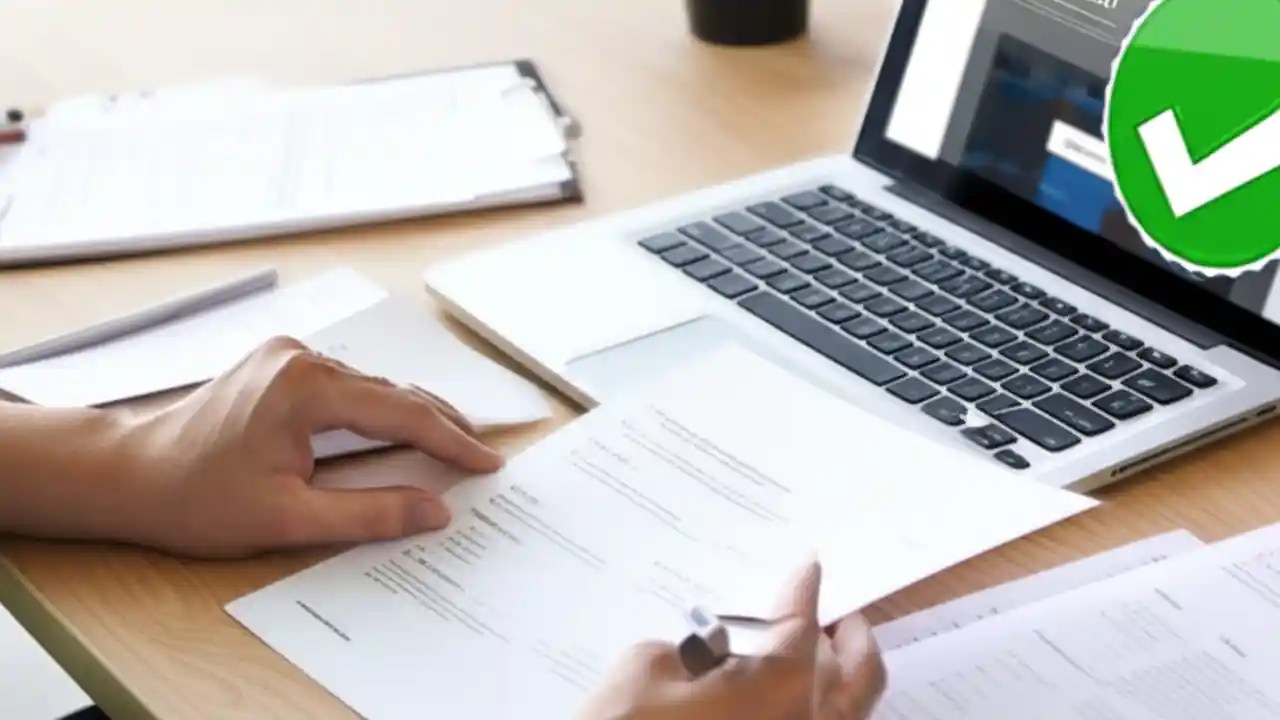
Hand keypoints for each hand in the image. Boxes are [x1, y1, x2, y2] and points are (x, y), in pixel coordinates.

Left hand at [115, 336, 503, 557]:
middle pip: (393, 393)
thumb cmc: (195, 498)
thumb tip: (435, 510)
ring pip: (372, 386)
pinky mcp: (278, 364)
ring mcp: (288, 356)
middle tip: (481, 453)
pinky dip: (378, 408)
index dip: (452, 441)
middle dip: (440, 424)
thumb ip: (370, 514)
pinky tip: (396, 427)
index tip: (487, 462)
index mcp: (308, 388)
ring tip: (450, 442)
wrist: (126, 473)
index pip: (403, 414)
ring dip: (409, 415)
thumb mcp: (289, 519)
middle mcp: (302, 358)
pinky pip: (347, 383)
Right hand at [578, 563, 885, 719]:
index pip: (802, 629)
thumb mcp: (645, 670)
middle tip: (842, 616)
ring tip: (820, 654)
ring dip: (839, 681)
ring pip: (844, 716)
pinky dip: (809, 709)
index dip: (803, 593)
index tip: (809, 569)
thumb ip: (691, 652)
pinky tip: (781, 694)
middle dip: (854, 640)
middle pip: (859, 678)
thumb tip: (706, 660)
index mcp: (781, 691)